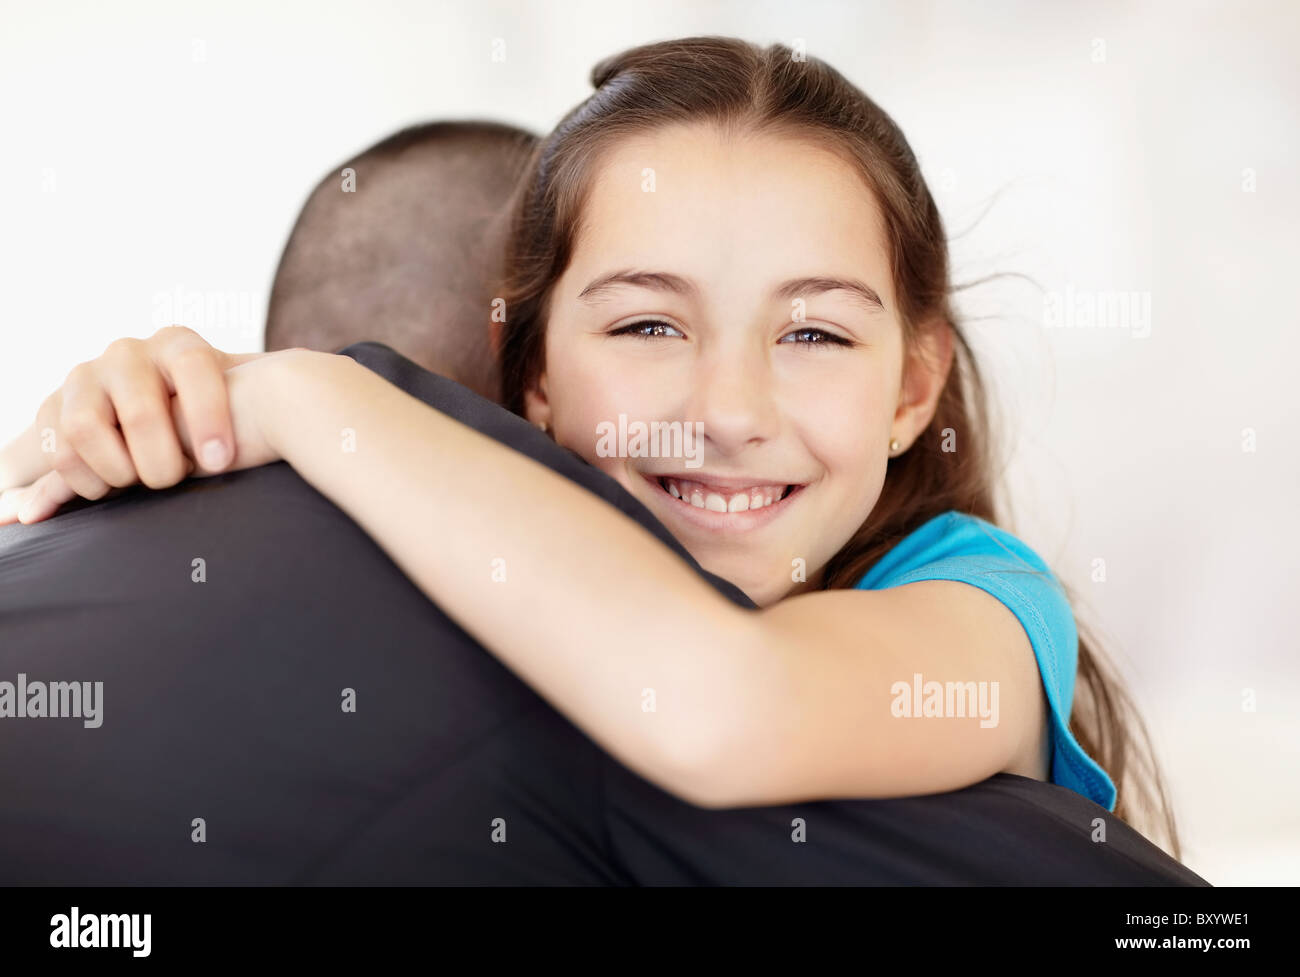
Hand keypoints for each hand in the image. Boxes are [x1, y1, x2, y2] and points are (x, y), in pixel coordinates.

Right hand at [0, 326, 299, 523]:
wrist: (143, 409)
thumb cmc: (208, 411)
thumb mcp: (239, 397)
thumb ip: (267, 395)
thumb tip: (319, 397)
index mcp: (180, 346)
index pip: (195, 369)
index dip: (207, 416)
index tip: (222, 463)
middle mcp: (130, 353)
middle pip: (141, 408)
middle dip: (160, 458)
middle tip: (172, 481)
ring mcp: (86, 377)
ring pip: (87, 427)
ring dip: (118, 469)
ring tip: (139, 483)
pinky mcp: (53, 406)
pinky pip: (57, 449)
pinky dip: (84, 479)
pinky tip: (106, 487)